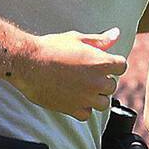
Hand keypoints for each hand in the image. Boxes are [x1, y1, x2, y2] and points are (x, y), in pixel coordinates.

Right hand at [8, 27, 128, 120]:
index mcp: (101, 63)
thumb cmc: (51, 47)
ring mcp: (86, 97)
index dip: (112, 64)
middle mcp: (97, 82)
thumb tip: (117, 33)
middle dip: (102, 80)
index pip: (121, 66)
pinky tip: (72, 98)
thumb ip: (100, 40)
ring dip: (95, 96)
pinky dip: (82, 108)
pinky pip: (86, 114)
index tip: (100, 63)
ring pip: (103, 103)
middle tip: (84, 74)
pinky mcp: (72, 109)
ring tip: (80, 87)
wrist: (27, 63)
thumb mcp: (77, 39)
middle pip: (112, 86)